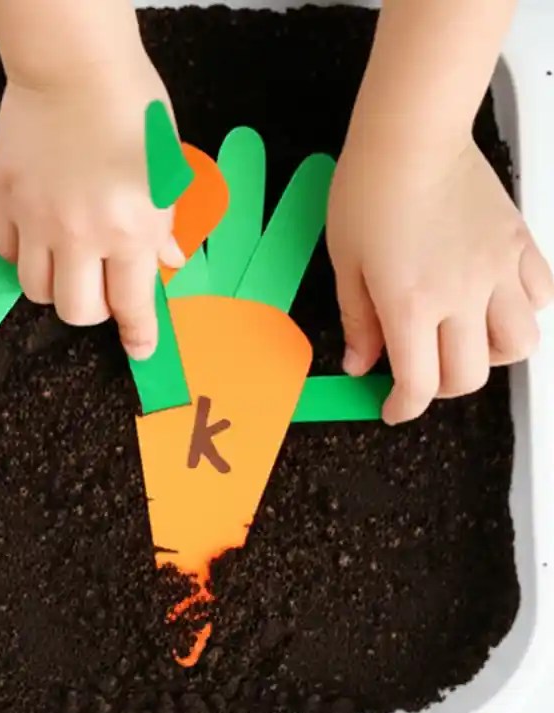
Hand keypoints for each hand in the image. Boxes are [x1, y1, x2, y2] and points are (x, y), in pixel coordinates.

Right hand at [0, 65, 183, 359]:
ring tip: (68, 261)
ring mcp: (37, 220)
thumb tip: (167, 261)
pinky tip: (38, 235)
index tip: (140, 349)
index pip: (133, 303)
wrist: (73, 66)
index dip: (138, 334)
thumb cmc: (132, 108)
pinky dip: (23, 254)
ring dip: (56, 285)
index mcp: (132, 227)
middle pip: (77, 311)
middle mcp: (82, 234)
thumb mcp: (167, 168)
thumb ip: (165, 222)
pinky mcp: (4, 200)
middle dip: (93, 309)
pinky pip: (7, 252)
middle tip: (102, 287)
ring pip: (37, 289)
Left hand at [327, 137, 553, 424]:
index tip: (393, 409)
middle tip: (419, 376)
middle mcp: (462, 295)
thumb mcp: (345, 262)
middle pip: (469, 375)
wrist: (411, 136)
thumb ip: (358, 320)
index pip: (420, 383)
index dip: (404, 407)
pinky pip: (542, 297)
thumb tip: (360, 364)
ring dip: (490, 357)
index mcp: (410, 303)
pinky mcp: (521, 244)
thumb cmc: (369, 189)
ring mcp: (499, 270)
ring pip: (519, 344)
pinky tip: (496, 304)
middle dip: (441, 388)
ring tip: (462, 342)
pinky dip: (524, 312)